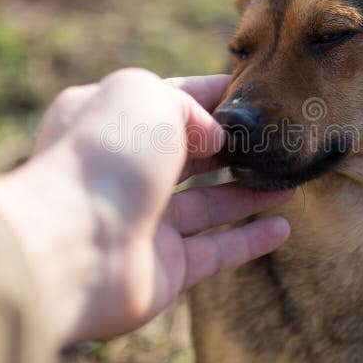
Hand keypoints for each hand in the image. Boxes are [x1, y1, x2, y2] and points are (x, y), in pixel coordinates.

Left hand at [0, 69, 292, 346]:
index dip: (210, 96)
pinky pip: (215, 251)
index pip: (169, 102)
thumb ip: (185, 103)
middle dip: (231, 148)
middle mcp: (123, 171)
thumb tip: (213, 136)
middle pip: (188, 156)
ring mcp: (143, 222)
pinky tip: (281, 228)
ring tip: (290, 182)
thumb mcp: (143, 95)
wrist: (72, 248)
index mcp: (107, 121)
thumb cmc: (104, 158)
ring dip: (248, 193)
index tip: (252, 93)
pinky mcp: (163, 269)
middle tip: (275, 142)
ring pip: (206, 204)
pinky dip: (248, 239)